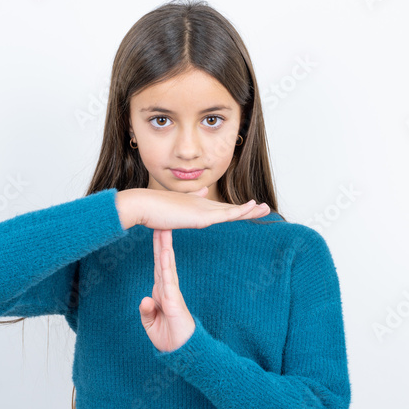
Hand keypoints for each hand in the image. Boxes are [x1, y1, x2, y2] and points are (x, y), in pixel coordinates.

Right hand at [116, 186, 269, 229]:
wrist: (142, 205)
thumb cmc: (151, 210)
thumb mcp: (173, 207)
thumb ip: (186, 202)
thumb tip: (200, 192)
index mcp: (195, 204)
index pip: (219, 209)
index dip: (234, 210)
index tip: (248, 209)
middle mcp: (202, 203)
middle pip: (230, 208)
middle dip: (248, 209)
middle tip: (265, 208)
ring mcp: (203, 209)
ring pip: (232, 210)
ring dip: (250, 210)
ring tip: (265, 209)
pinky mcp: (202, 216)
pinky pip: (227, 214)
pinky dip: (241, 211)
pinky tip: (253, 207)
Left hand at [138, 228, 194, 352]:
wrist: (182, 352)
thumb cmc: (169, 338)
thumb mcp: (151, 324)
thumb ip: (147, 311)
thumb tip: (145, 300)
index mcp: (161, 292)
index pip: (158, 267)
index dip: (156, 250)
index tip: (156, 233)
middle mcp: (167, 289)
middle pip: (163, 261)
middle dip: (162, 242)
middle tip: (161, 222)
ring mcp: (172, 294)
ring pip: (167, 267)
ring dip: (164, 248)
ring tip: (164, 230)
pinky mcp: (174, 302)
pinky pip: (169, 281)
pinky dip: (166, 266)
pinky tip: (165, 253)